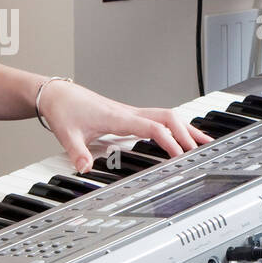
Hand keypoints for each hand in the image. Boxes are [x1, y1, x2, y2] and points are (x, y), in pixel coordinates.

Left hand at [37, 80, 212, 173]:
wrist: (57, 95)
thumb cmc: (64, 110)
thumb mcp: (67, 135)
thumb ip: (77, 153)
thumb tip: (84, 168)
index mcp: (117, 117)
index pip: (152, 127)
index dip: (168, 141)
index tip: (179, 156)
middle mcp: (128, 112)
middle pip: (168, 118)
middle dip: (186, 134)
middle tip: (201, 152)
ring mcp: (130, 112)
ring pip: (167, 115)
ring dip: (186, 127)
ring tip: (204, 142)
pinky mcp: (128, 115)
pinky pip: (159, 118)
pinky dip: (175, 126)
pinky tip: (182, 135)